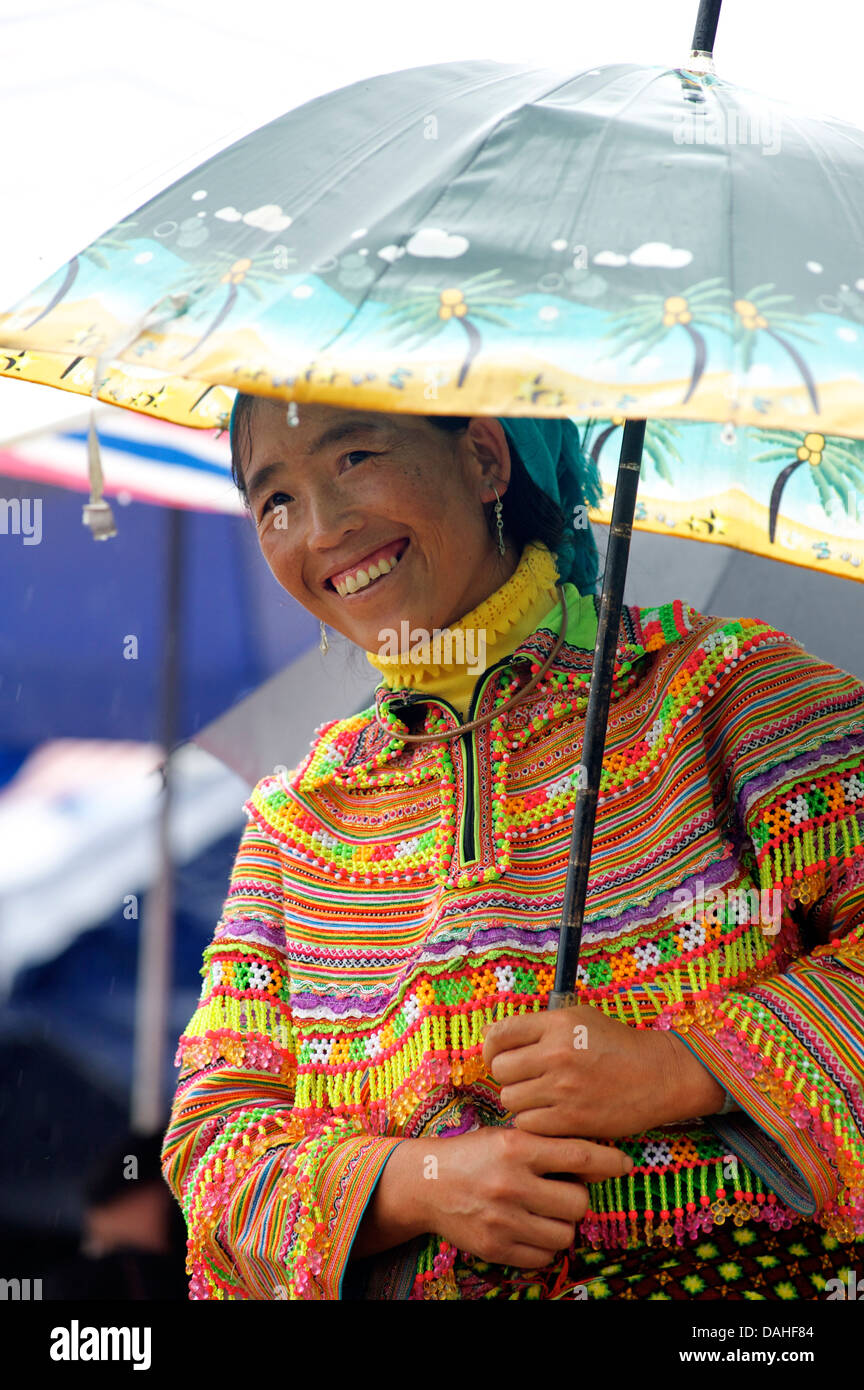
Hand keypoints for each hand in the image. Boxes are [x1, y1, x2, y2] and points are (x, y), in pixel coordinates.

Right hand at [412, 1126, 633, 1266]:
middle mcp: (511, 1184)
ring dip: (562, 1223)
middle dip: (576, 1196)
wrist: (425, 1184)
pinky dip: (544, 1244)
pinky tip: (530, 1226)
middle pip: (578, 1202)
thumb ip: (549, 1145)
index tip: (625, 1163)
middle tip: (561, 1189)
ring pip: (565, 1234)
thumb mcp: (508, 1136)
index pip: (578, 1154)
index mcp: (515, 1148)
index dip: (609, 1160)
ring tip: (544, 1210)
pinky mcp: (495, 1248)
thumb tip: (600, 1161)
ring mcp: (503, 1220)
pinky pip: (544, 1256)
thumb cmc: (474, 1155)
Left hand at [483, 1005, 725, 1139]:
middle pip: (500, 1069)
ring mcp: (563, 1088)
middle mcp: (556, 1053)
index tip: (498, 1056)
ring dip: (520, 1101)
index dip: (491, 1048)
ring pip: (510, 1099)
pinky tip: (550, 1115)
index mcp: (556, 1023)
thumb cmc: (616, 1045)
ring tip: (540, 1097)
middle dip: (507, 1076)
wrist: (659, 1075)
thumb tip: (490, 1039)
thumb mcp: (579, 1019)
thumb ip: (537, 1027)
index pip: (499, 1034)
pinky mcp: (571, 1119)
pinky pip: (528, 1124)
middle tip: (524, 1079)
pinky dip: (534, 1122)